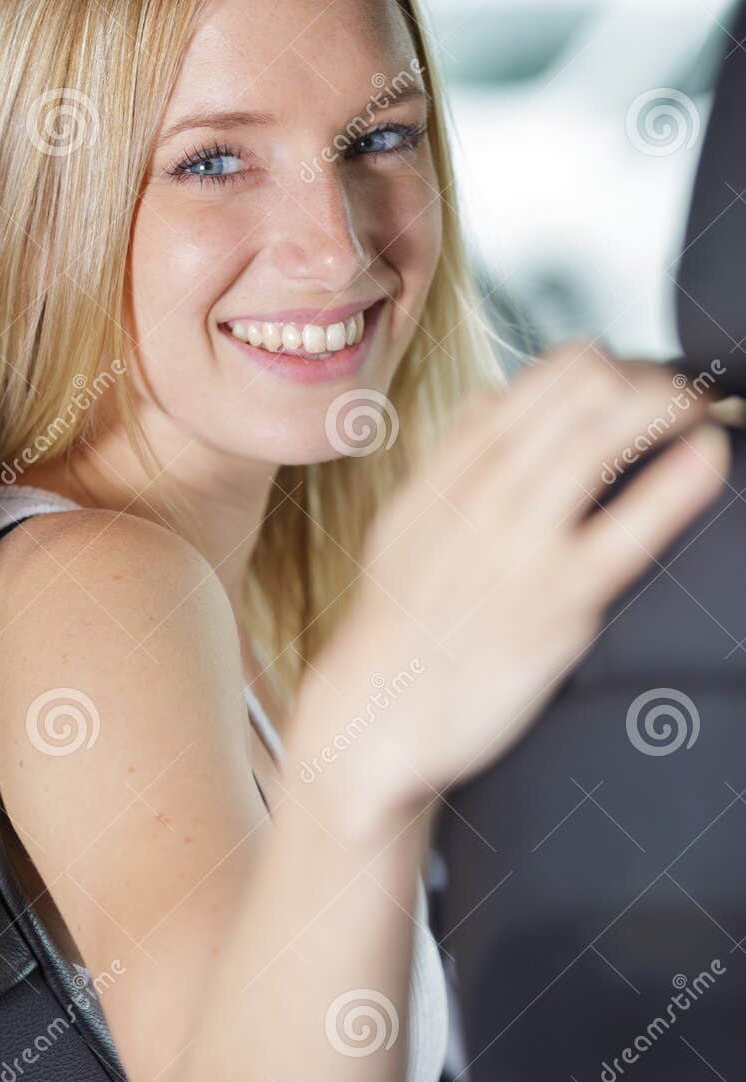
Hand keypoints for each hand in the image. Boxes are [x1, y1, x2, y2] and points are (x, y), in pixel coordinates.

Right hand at [309, 342, 730, 828]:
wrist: (373, 714)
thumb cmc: (394, 628)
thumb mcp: (403, 523)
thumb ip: (449, 458)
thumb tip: (488, 401)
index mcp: (453, 468)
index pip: (546, 377)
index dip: (608, 367)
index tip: (634, 384)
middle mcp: (486, 491)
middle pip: (584, 389)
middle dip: (649, 379)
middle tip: (680, 400)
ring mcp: (521, 541)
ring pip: (604, 433)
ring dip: (668, 408)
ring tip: (702, 416)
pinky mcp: (556, 599)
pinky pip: (629, 526)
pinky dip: (677, 482)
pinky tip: (708, 456)